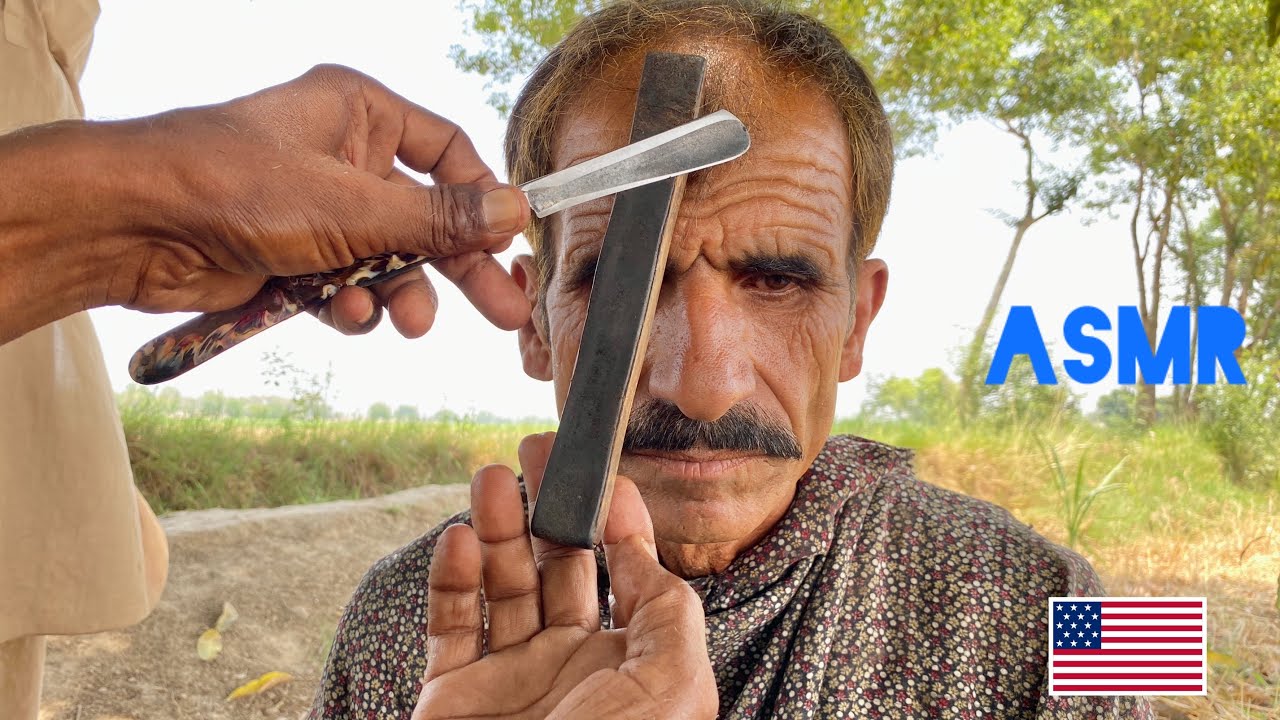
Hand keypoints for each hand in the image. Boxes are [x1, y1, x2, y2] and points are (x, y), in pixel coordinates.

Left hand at [0, 64, 530, 342]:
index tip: (508, 245)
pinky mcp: (290, 256)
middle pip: (425, 217)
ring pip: (387, 260)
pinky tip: (343, 314)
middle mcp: (342, 156)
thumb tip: (512, 212)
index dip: (482, 199)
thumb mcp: (355, 206)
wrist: (133, 226)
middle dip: (458, 268)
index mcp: (360, 113)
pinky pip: (344, 284)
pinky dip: (350, 304)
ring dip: (399, 295)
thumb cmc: (234, 185)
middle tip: (503, 312)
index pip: (448, 152)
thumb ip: (439, 218)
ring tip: (404, 323)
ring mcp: (316, 209)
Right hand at [413, 433, 717, 719]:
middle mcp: (573, 671)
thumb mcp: (673, 691)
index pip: (630, 579)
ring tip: (494, 475)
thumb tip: (647, 556)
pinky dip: (453, 579)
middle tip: (538, 449)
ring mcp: (510, 681)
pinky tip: (463, 538)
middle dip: (552, 507)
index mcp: (633, 671)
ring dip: (500, 526)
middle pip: (562, 568)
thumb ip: (671, 614)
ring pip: (504, 585)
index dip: (622, 523)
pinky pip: (451, 625)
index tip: (610, 476)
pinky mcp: (452, 696)